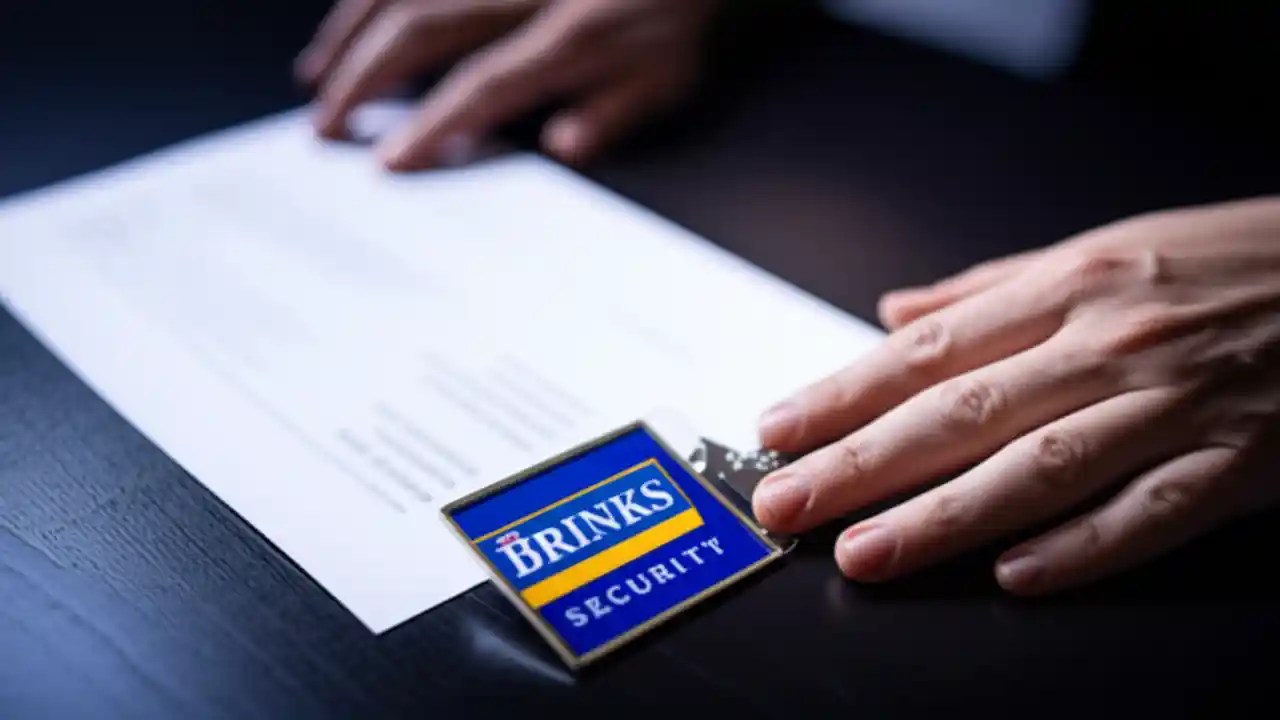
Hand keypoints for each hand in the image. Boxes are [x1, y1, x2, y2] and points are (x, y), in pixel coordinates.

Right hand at [295, 0, 718, 169]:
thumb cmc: (670, 15)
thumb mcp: (666, 76)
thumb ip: (612, 113)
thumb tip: (561, 148)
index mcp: (570, 35)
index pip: (487, 83)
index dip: (433, 123)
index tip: (389, 160)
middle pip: (422, 29)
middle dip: (363, 79)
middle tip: (326, 126)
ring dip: (351, 34)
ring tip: (317, 79)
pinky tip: (348, 20)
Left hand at [752, 197, 1279, 594]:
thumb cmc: (1228, 260)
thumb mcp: (1104, 249)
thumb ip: (990, 290)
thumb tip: (895, 315)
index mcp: (1070, 288)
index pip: (929, 352)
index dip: (844, 394)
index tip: (780, 429)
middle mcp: (1110, 344)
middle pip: (961, 413)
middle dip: (861, 463)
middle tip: (788, 501)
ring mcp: (1176, 406)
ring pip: (1038, 469)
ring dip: (942, 518)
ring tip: (865, 552)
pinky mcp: (1240, 462)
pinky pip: (1150, 514)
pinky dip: (1083, 547)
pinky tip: (1015, 575)